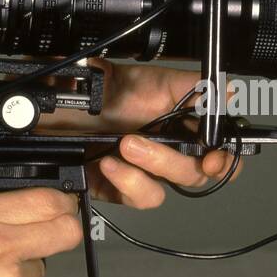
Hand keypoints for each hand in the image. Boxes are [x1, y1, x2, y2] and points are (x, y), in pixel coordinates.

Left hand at [38, 58, 239, 207]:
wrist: (51, 105)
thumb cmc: (97, 88)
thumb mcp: (145, 78)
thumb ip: (189, 85)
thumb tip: (225, 90)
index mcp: (180, 122)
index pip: (218, 146)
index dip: (224, 157)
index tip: (213, 158)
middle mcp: (164, 148)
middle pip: (194, 173)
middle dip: (175, 162)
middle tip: (146, 143)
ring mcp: (141, 171)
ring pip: (164, 189)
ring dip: (148, 170)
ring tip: (123, 147)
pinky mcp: (117, 189)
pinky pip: (134, 198)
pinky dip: (126, 182)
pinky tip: (108, 164)